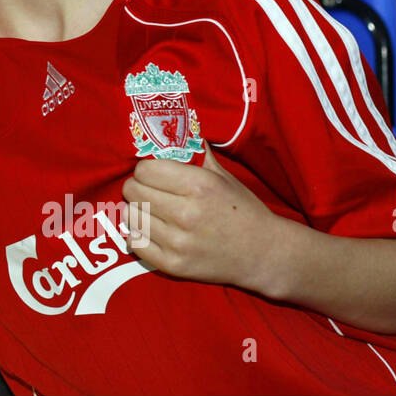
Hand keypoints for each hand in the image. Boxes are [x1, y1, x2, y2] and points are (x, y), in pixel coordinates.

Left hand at [121, 142, 284, 291]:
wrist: (264, 255)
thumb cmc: (242, 210)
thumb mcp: (223, 177)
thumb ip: (196, 153)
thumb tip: (176, 130)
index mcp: (199, 185)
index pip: (144, 170)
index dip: (145, 170)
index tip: (152, 174)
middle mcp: (186, 213)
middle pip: (133, 191)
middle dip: (137, 187)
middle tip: (148, 191)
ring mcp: (179, 242)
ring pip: (131, 216)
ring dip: (136, 211)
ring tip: (150, 210)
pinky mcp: (174, 265)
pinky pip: (135, 243)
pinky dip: (138, 234)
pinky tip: (151, 230)